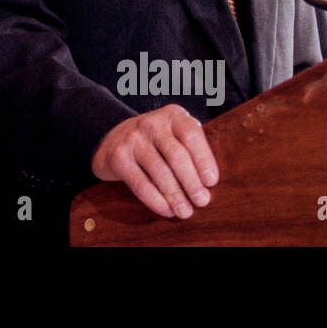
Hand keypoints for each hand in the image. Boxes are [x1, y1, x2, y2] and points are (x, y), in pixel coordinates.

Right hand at [91, 105, 218, 218]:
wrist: (114, 140)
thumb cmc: (157, 142)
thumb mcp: (175, 134)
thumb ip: (194, 147)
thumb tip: (212, 183)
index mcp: (172, 115)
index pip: (191, 135)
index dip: (204, 159)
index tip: (211, 182)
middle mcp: (151, 123)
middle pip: (176, 155)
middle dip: (191, 182)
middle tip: (202, 201)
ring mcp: (133, 139)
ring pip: (160, 172)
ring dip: (175, 196)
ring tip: (186, 212)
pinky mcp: (119, 157)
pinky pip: (141, 183)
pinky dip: (156, 201)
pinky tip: (167, 210)